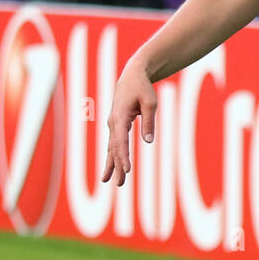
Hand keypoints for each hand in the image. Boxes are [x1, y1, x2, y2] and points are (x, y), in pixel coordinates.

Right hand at [101, 59, 156, 186]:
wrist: (131, 76)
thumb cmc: (142, 88)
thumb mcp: (150, 102)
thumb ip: (149, 121)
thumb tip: (148, 141)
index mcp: (120, 116)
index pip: (121, 141)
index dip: (124, 156)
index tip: (127, 169)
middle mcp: (113, 122)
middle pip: (114, 148)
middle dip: (116, 166)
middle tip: (119, 183)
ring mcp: (112, 124)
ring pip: (111, 148)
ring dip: (111, 164)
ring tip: (108, 181)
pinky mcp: (116, 126)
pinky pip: (113, 144)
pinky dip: (112, 156)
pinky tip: (112, 168)